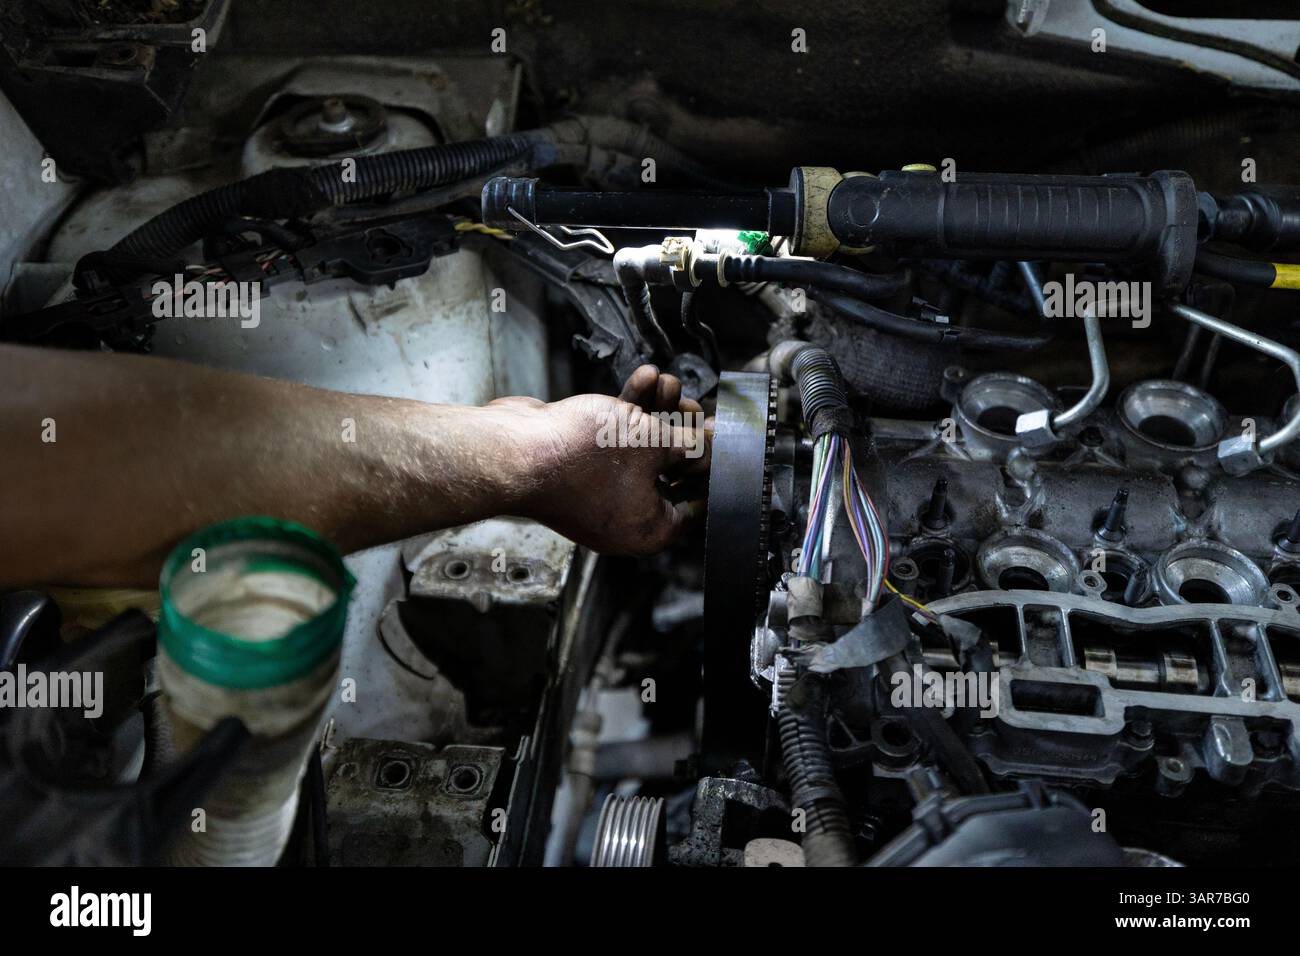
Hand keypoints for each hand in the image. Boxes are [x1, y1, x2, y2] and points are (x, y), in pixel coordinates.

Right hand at [491, 365, 710, 554]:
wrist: (514, 451)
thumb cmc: (580, 460)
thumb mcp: (655, 445)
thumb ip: (691, 445)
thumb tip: (711, 445)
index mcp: (648, 529)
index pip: (696, 503)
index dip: (711, 468)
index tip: (719, 441)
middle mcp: (624, 516)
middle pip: (669, 471)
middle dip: (682, 430)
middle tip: (690, 407)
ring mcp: (599, 491)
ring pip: (641, 449)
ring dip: (656, 412)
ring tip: (667, 385)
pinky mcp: (578, 466)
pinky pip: (614, 440)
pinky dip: (628, 412)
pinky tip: (642, 380)